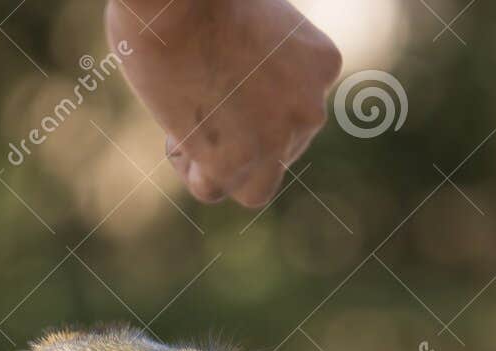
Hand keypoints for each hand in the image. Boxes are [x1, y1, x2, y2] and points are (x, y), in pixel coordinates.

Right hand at [107, 0, 340, 207]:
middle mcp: (311, 109)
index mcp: (321, 64)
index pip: (298, 108)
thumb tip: (249, 99)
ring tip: (189, 130)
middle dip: (238, 132)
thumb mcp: (259, 17)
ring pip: (255, 184)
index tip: (222, 72)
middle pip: (277, 146)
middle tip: (199, 93)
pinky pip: (212, 188)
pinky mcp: (230, 162)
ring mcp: (274, 141)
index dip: (255, 98)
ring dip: (222, 165)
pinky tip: (174, 136)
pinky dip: (189, 167)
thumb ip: (268, 60)